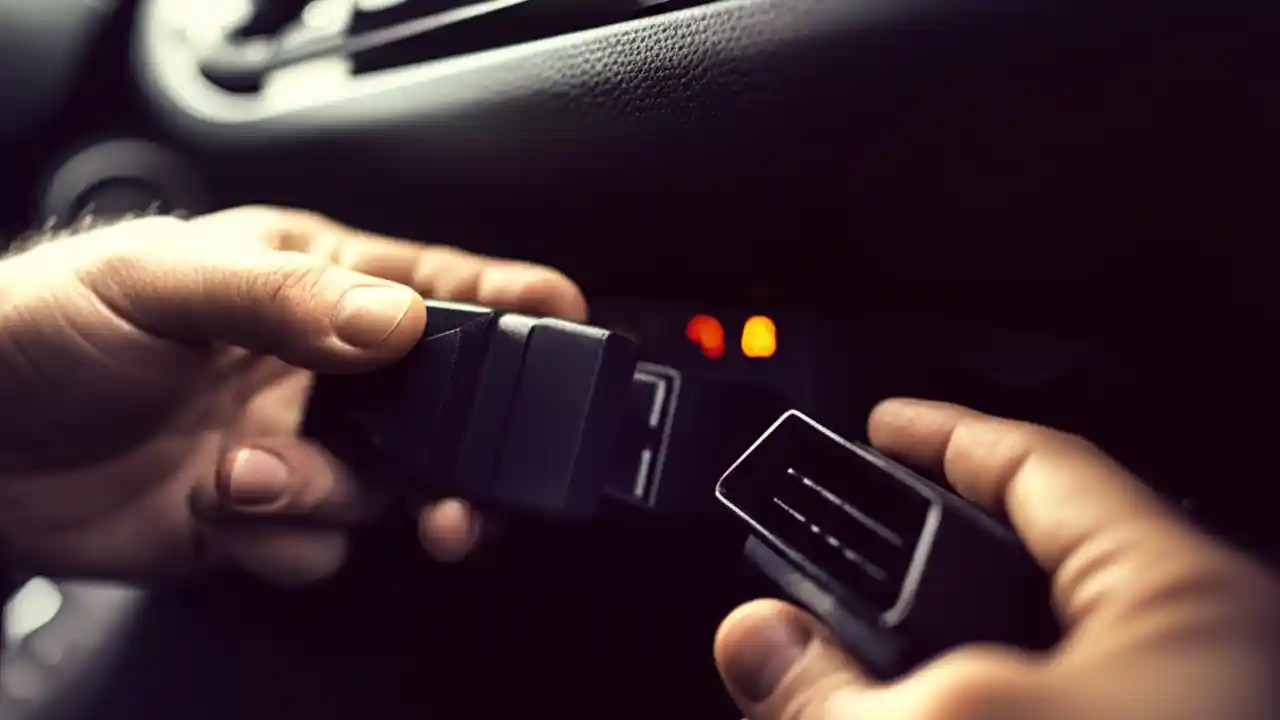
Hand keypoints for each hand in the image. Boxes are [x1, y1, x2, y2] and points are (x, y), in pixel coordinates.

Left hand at [0, 206, 585, 584]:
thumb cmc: (42, 329)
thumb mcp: (160, 285)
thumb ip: (283, 297)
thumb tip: (397, 323)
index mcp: (312, 284)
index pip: (439, 289)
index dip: (511, 304)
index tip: (569, 323)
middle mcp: (321, 369)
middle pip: (443, 412)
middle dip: (461, 460)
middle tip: (460, 500)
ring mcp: (299, 445)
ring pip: (385, 492)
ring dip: (325, 498)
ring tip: (242, 476)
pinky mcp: (265, 517)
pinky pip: (322, 546)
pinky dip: (279, 540)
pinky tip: (217, 506)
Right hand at [715, 399, 1279, 719]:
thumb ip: (831, 686)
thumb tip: (757, 644)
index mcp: (1179, 597)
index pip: (1041, 468)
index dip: (943, 436)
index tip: (881, 426)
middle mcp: (1191, 659)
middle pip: (1030, 578)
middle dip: (923, 573)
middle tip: (839, 562)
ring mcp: (1169, 716)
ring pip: (1028, 675)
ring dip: (932, 672)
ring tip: (849, 677)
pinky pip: (1042, 719)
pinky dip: (963, 716)